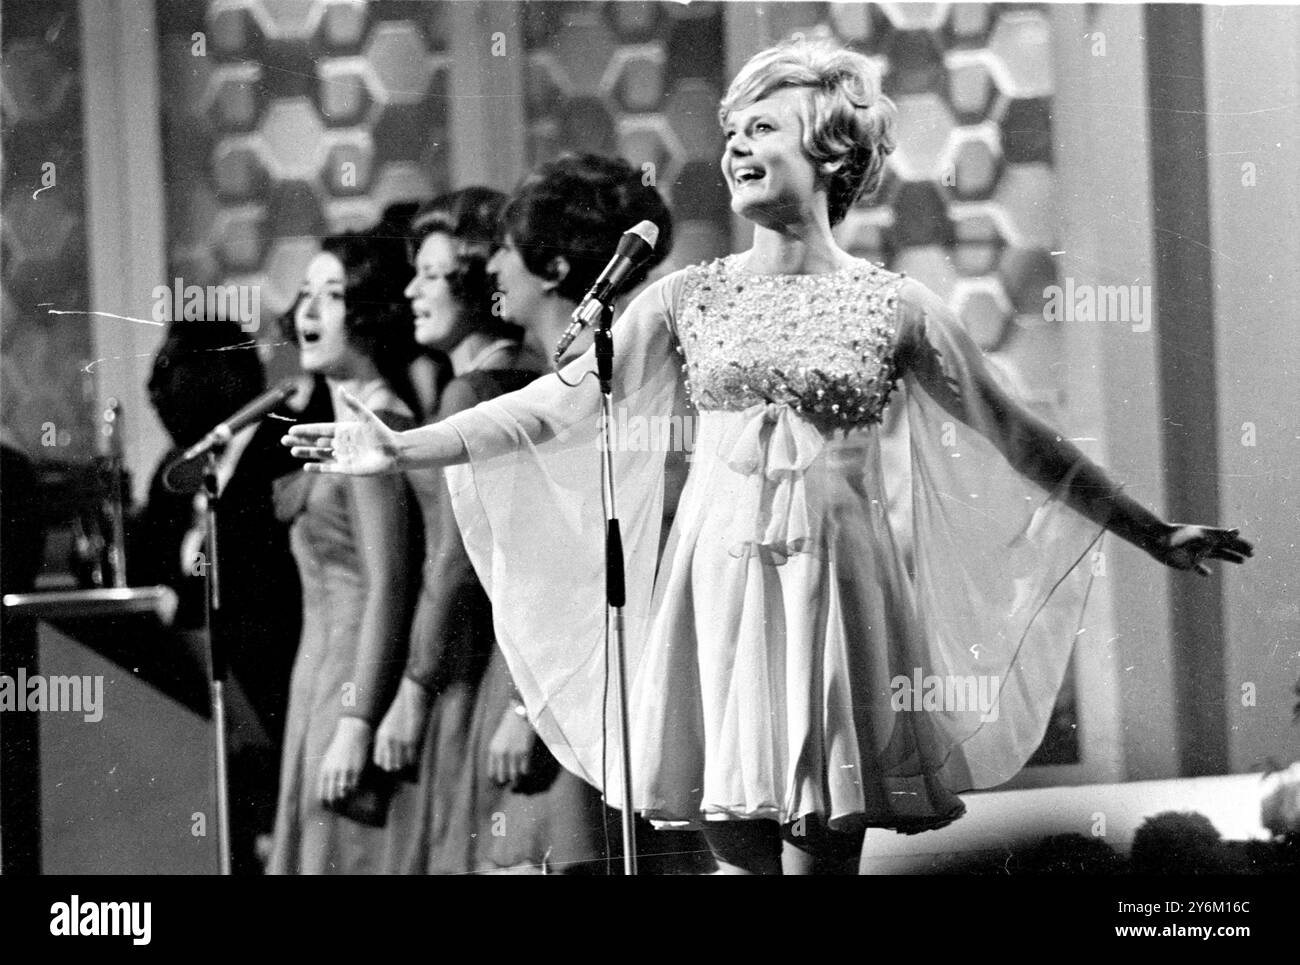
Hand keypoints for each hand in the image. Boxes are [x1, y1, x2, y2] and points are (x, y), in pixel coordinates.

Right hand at [281, 388, 401, 475]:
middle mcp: (342, 443)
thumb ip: (352, 404)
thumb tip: (341, 389)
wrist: (395, 453)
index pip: (320, 430)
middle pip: (316, 442)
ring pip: (319, 455)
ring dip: (306, 453)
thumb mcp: (366, 417)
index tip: (291, 431)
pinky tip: (306, 467)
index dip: (306, 430)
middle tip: (284, 441)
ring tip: (292, 451)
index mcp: (344, 430)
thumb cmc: (382, 434)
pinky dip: (317, 468)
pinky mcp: (347, 468)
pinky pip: (328, 468)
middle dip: (300, 441)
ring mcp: (343, 456)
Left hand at [318, 717, 371, 802]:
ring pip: (344, 794)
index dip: (327, 804)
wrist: (352, 733)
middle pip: (332, 797)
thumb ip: (326, 774)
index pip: (322, 796)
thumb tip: (326, 789)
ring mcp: (344, 772)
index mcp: (324, 771)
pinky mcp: (356, 770)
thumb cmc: (340, 746)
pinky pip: (354, 786)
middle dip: (337, 805)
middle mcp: (332, 773)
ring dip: (347, 799)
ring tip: (350, 801)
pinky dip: (355, 791)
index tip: (332, 807)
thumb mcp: (328, 760)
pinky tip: (357, 791)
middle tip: (342, 808)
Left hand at [373, 678, 429, 772]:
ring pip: (400, 765)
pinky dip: (414, 758)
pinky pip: (412, 759)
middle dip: (396, 765)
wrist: (413, 696)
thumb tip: (392, 752)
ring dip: (405, 763)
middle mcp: (388, 741)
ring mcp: (399, 742)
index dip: (386, 762)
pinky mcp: (412, 741)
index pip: (378, 761)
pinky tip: (416, 751)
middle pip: (389, 766)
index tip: (393, 758)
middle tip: (402, 759)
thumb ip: (388, 737)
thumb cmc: (403, 708)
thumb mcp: (390, 723)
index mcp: (381, 736)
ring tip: (410, 755)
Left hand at [488, 706, 535, 786]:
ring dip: (518, 780)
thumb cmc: (509, 726)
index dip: (497, 781)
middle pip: (503, 778)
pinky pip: (525, 771)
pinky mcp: (525, 752)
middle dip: (507, 782)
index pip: (491, 775)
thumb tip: (500, 772)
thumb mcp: (497, 740)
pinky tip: (527, 769)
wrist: (520, 712)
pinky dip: (526, 772)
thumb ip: (497, 755)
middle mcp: (502, 754)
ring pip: (515, 777)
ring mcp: (514, 754)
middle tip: (512, 783)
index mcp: (493, 751)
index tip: (502, 782)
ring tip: (520, 780)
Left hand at [1150, 523, 1253, 575]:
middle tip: (1251, 553)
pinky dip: (1202, 570)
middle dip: (1239, 549)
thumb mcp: (1196, 537)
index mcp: (1207, 536)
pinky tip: (1208, 574)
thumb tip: (1236, 532)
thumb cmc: (1175, 538)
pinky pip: (1197, 567)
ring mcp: (1196, 553)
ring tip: (1242, 560)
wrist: (1155, 540)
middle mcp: (1204, 544)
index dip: (1239, 543)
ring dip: (1230, 557)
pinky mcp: (1187, 563)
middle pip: (1225, 547)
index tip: (1251, 548)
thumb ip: (1215, 537)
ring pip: (1217, 555)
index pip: (1227, 539)